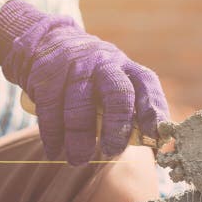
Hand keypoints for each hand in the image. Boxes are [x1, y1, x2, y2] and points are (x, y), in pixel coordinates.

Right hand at [0, 0, 169, 164]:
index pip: (147, 86)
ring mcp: (75, 68)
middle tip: (112, 151)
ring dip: (79, 139)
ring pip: (80, 107)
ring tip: (78, 160)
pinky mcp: (47, 75)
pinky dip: (53, 134)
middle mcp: (104, 63)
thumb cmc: (91, 76)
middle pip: (117, 94)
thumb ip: (131, 108)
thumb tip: (155, 144)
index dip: (154, 112)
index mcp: (126, 66)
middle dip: (117, 127)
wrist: (47, 41)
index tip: (155, 138)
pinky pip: (51, 110)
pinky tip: (55, 150)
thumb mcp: (114, 80)